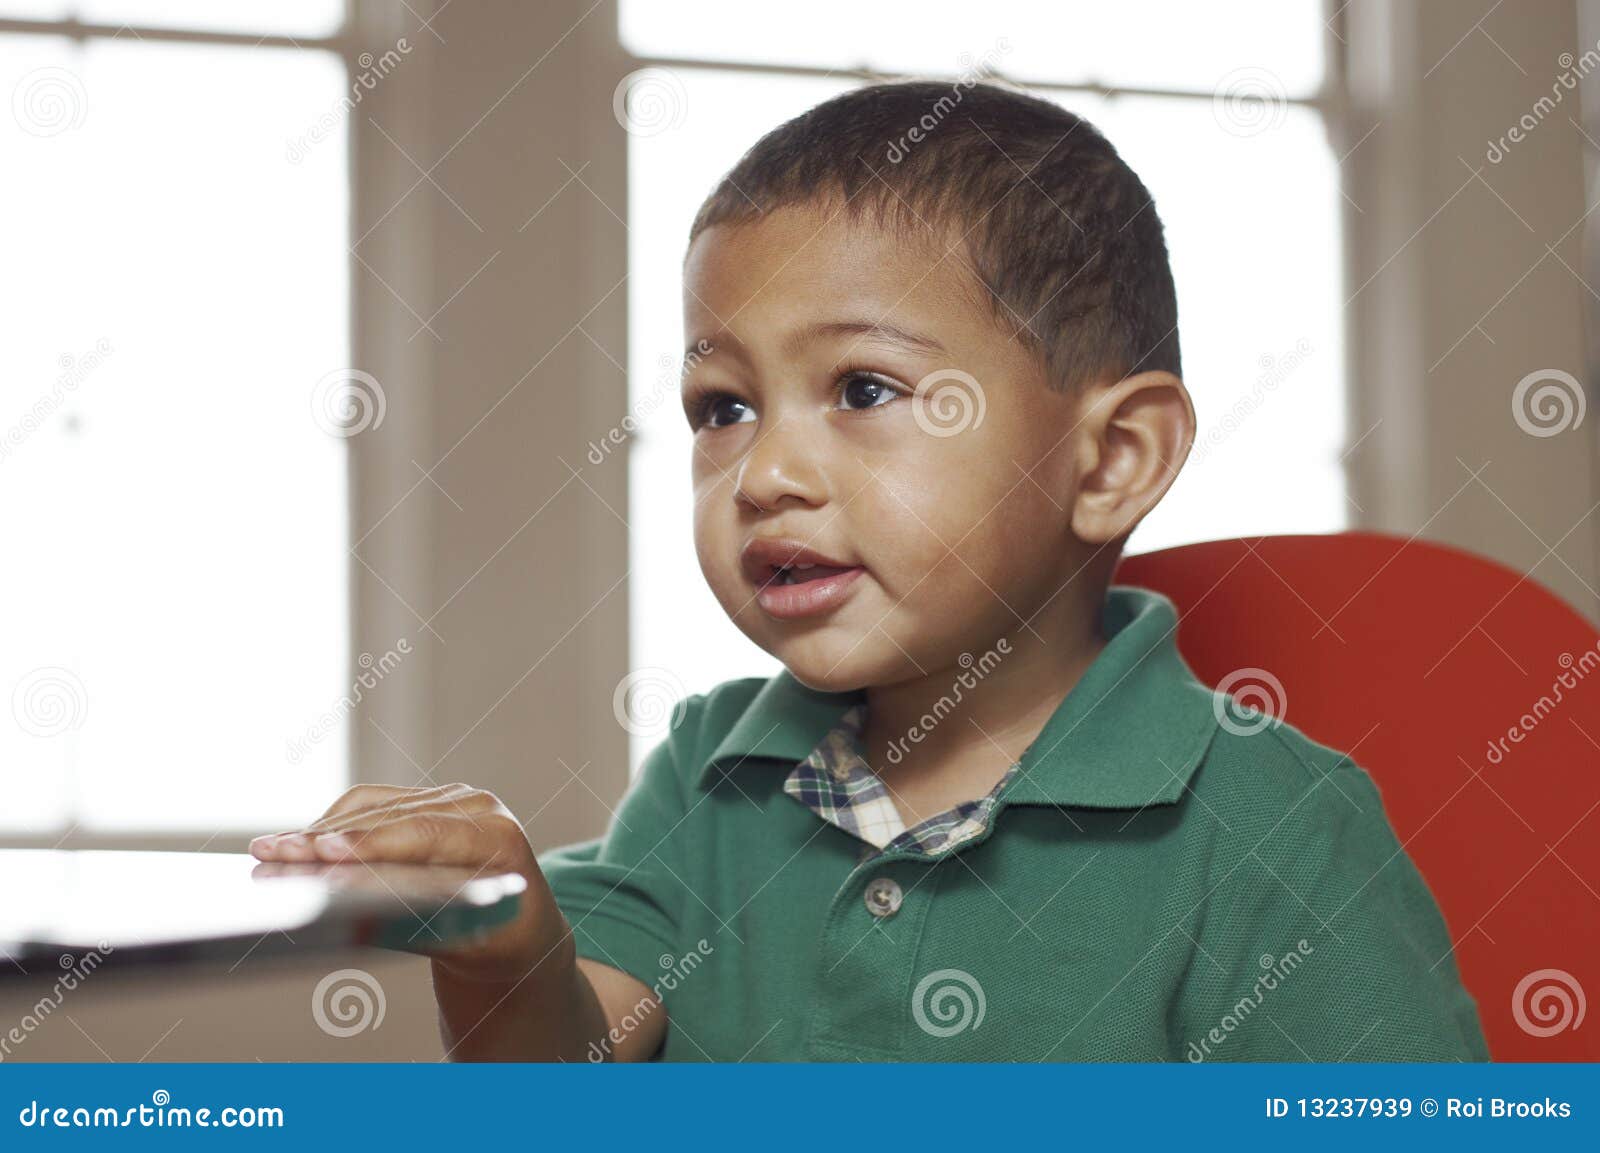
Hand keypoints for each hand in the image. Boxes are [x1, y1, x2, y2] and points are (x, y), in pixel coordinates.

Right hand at [249, 783, 569, 983]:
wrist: (521, 927)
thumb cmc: (502, 942)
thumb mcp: (473, 946)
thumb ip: (425, 928)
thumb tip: (365, 917)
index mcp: (498, 837)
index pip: (426, 834)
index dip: (371, 843)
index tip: (324, 852)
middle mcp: (477, 807)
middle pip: (389, 818)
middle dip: (327, 839)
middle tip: (272, 853)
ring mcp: (452, 798)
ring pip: (373, 806)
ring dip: (319, 829)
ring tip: (270, 850)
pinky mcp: (428, 800)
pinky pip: (371, 805)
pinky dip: (332, 824)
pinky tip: (299, 843)